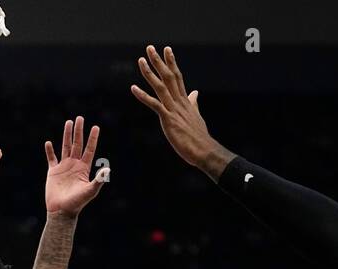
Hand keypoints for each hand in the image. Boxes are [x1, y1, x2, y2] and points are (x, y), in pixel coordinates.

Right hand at [45, 116, 107, 215]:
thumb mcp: (90, 191)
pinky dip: (49, 151)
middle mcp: (74, 166)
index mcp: (84, 169)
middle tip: (80, 118)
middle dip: (79, 131)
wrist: (62, 211)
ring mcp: (64, 168)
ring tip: (68, 122)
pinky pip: (51, 158)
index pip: (89, 150)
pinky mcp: (53, 172)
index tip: (96, 127)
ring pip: (65, 147)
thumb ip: (98, 180)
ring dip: (66, 135)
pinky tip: (49, 142)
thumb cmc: (77, 203)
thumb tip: (107, 168)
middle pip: (77, 144)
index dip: (93, 138)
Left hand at [130, 45, 226, 176]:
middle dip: (159, 61)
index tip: (166, 50)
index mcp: (185, 101)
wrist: (204, 151)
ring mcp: (174, 110)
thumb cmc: (199, 137)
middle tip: (149, 48)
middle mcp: (179, 102)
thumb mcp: (196, 116)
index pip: (177, 77)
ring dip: (149, 73)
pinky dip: (143, 96)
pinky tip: (133, 88)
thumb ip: (193, 103)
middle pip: (169, 77)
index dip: (171, 63)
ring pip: (161, 86)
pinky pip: (154, 105)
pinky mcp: (168, 120)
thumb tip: (195, 93)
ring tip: (141, 61)